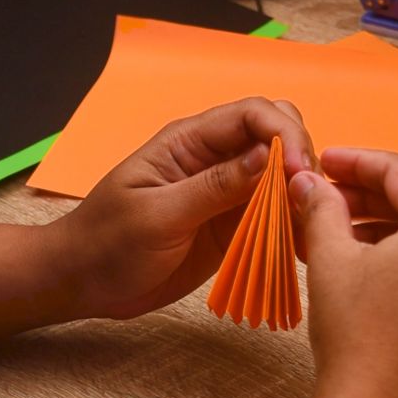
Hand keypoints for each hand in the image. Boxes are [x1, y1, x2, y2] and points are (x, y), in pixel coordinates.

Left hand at [0, 97, 314, 345]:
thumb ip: (214, 186)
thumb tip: (268, 156)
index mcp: (190, 142)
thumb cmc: (107, 244)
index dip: (284, 135)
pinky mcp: (233, 224)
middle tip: (309, 200)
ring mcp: (227, 192)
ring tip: (313, 225)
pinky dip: (293, 224)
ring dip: (301, 193)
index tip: (301, 173)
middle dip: (300, 159)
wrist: (83, 283)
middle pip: (276, 136)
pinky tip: (301, 245)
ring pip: (282, 176)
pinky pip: (274, 213)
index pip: (253, 114)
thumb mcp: (159, 215)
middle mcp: (215, 159)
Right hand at [288, 149, 397, 397]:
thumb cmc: (358, 332)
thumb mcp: (332, 258)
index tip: (322, 161)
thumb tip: (307, 180)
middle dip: (366, 193)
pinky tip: (359, 253)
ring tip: (331, 224)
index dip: (355, 161)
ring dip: (380, 222)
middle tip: (321, 192)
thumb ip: (321, 206)